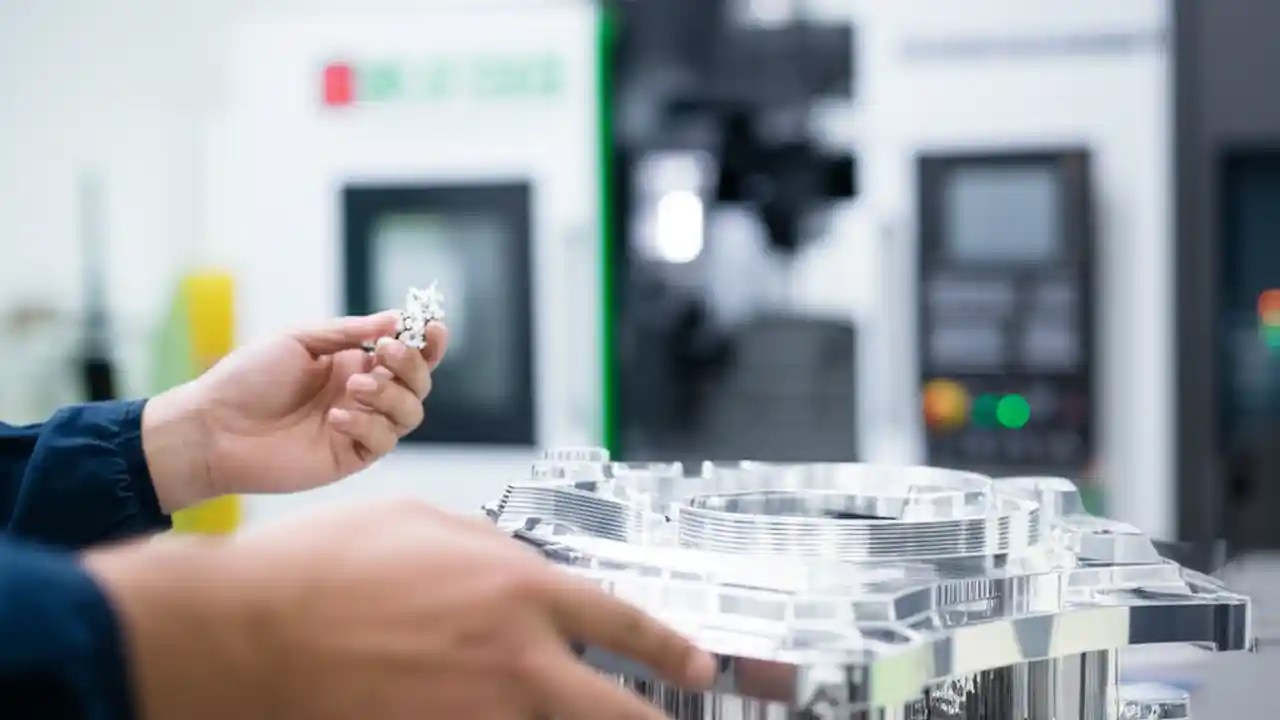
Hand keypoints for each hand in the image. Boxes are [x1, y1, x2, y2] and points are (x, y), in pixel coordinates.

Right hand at [83, 501, 714, 719]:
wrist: (250, 633)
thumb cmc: (325, 566)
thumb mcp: (423, 524)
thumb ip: (488, 549)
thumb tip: (519, 567)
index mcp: (518, 591)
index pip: (623, 622)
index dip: (669, 647)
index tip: (695, 664)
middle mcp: (514, 660)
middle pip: (615, 708)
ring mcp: (479, 714)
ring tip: (581, 714)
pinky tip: (495, 716)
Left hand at [142, 313, 448, 511]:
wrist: (213, 428)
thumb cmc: (248, 378)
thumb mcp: (299, 339)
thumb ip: (350, 331)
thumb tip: (398, 319)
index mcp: (353, 362)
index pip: (407, 354)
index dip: (427, 343)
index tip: (431, 329)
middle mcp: (362, 394)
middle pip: (418, 383)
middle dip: (410, 365)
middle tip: (384, 353)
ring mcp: (359, 426)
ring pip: (410, 414)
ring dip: (391, 395)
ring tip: (354, 387)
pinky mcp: (350, 456)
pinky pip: (383, 441)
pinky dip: (367, 424)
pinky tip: (336, 417)